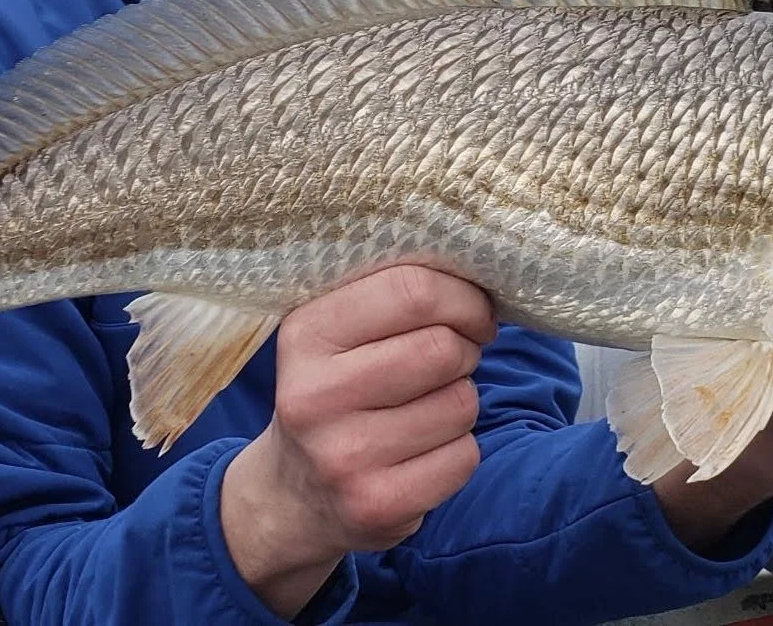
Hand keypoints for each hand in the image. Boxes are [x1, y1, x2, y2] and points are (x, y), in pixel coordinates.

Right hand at [220, 266, 496, 616]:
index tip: (472, 309)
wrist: (292, 496)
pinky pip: (464, 456)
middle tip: (453, 356)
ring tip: (424, 407)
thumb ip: (389, 293)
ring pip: (461, 403)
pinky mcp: (377, 505)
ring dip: (460, 401)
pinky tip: (422, 451)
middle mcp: (314, 396)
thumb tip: (480, 267)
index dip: (462, 296)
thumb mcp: (334, 333)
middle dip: (465, 348)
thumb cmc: (334, 392)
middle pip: (443, 349)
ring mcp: (343, 457)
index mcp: (305, 334)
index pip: (411, 290)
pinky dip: (459, 450)